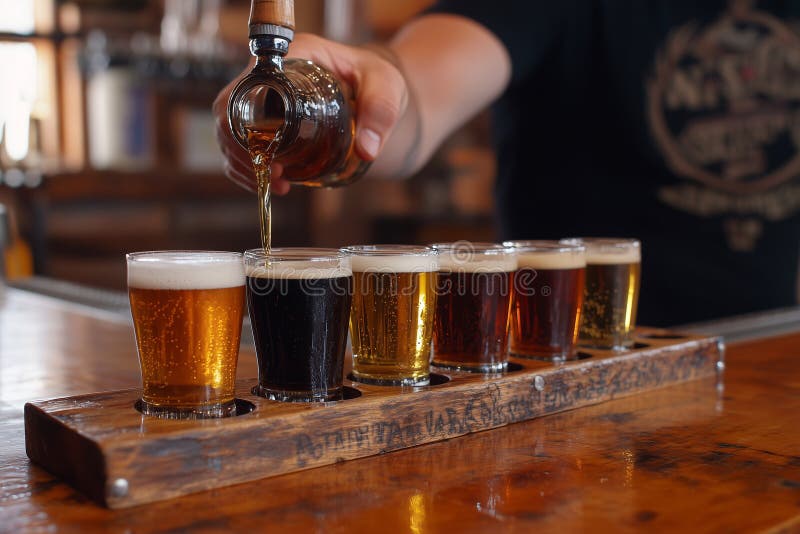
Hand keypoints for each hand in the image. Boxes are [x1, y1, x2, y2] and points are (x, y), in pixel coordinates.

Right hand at [213, 33, 407, 193]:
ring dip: (245, 165)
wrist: (378, 90)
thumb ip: (381, 112)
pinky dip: (251, 169)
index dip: (245, 122)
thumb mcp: (387, 88)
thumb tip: (367, 149)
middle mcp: (270, 75)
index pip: (248, 85)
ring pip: (232, 134)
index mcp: (292, 56)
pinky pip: (244, 146)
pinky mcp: (268, 122)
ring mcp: (265, 100)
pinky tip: (276, 184)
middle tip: (275, 175)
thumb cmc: (379, 79)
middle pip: (230, 113)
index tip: (268, 154)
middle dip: (243, 151)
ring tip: (279, 185)